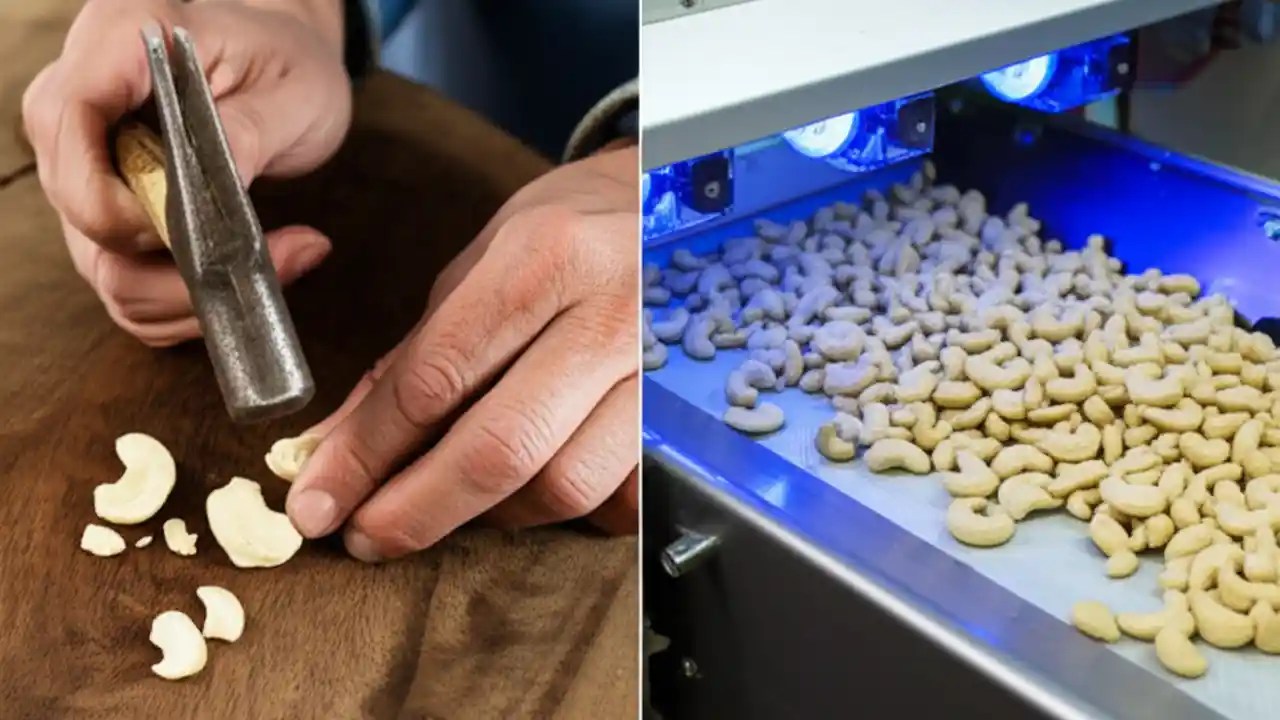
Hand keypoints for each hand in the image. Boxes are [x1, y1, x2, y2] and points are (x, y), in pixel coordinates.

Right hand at [21, 0, 349, 346]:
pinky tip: (242, 282)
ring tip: (276, 266)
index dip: (116, 197)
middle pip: (78, 208)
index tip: (195, 227)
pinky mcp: (108, 214)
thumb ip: (249, 132)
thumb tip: (215, 195)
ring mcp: (87, 166)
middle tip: (274, 254)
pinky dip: (184, 305)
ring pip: (101, 264)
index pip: (66, 122)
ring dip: (188, 295)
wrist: (286, 68)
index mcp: (118, 43)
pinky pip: (125, 287)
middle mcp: (81, 106)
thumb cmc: (289, 64)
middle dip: (172, 261)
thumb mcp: (294, 89)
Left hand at [286, 145, 639, 560]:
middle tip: (365, 535)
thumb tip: (335, 447)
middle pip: (503, 448)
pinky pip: (622, 500)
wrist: (678, 210)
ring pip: (565, 486)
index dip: (366, 452)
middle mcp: (614, 313)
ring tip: (450, 504)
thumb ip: (414, 356)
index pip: (436, 378)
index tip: (320, 498)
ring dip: (490, 515)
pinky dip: (567, 512)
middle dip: (418, 510)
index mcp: (548, 256)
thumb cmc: (573, 233)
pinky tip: (532, 490)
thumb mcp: (483, 262)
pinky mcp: (691, 419)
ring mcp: (664, 371)